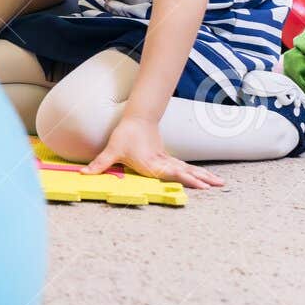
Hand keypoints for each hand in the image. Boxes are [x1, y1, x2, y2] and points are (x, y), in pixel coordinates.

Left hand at [85, 117, 224, 189]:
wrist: (137, 118)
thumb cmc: (125, 135)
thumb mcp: (111, 150)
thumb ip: (100, 164)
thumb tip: (85, 173)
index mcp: (152, 163)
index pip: (172, 172)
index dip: (186, 179)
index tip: (200, 184)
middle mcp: (163, 163)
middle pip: (186, 172)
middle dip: (202, 179)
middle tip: (218, 186)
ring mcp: (167, 160)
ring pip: (188, 169)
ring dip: (204, 176)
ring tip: (220, 184)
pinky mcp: (168, 158)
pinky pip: (185, 167)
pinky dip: (197, 173)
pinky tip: (207, 179)